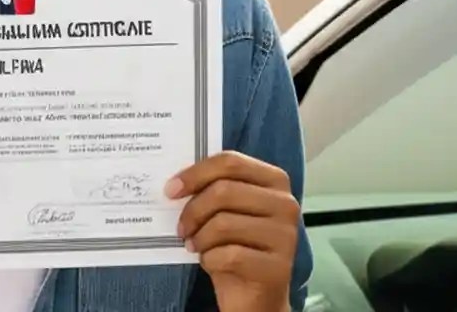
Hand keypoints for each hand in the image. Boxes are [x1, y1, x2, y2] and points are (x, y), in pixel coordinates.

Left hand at [166, 152, 300, 311]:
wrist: (255, 294)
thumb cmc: (237, 246)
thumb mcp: (227, 211)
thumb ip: (212, 190)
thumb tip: (174, 183)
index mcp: (274, 180)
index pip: (230, 161)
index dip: (195, 173)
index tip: (171, 189)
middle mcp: (285, 204)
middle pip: (223, 191)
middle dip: (193, 210)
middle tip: (180, 228)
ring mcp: (285, 235)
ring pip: (223, 224)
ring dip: (200, 238)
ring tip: (195, 246)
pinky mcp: (277, 266)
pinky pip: (229, 255)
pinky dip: (210, 260)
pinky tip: (212, 262)